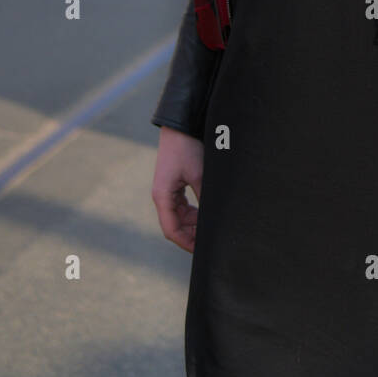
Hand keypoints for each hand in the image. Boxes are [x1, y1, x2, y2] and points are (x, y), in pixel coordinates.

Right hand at [151, 126, 203, 252]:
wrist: (181, 125)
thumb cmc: (187, 148)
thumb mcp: (199, 175)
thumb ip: (204, 198)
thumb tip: (214, 219)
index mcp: (162, 196)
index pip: (171, 230)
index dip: (186, 243)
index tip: (202, 251)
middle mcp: (162, 196)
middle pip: (176, 225)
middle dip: (192, 235)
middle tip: (212, 240)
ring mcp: (168, 191)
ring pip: (180, 217)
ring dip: (195, 224)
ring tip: (212, 228)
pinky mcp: (175, 184)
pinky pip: (183, 206)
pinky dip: (195, 213)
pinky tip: (208, 214)